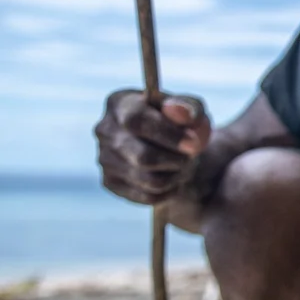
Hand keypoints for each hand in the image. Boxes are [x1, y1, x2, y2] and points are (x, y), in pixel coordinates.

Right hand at [95, 89, 210, 205]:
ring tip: (185, 165)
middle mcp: (105, 130)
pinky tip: (172, 176)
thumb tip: (179, 112)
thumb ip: (190, 107)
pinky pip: (148, 196)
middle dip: (177, 160)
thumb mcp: (192, 110)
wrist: (172, 148)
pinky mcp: (109, 182)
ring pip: (149, 180)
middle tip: (193, 156)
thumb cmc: (181, 123)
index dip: (169, 135)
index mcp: (119, 103)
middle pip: (143, 157)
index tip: (195, 144)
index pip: (136, 120)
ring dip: (177, 175)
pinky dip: (170, 190)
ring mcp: (104, 158)